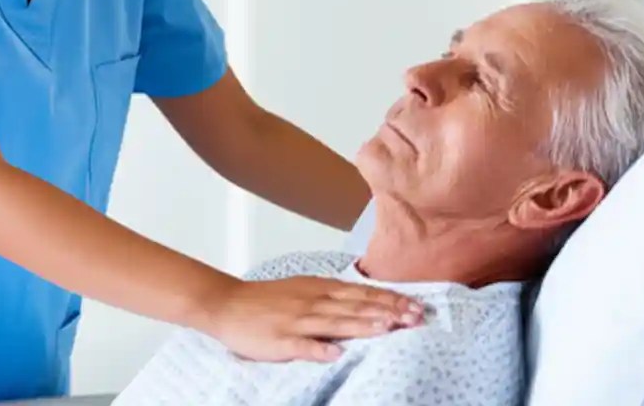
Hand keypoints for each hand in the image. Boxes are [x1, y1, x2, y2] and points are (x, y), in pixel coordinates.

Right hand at [196, 276, 424, 362]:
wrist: (227, 303)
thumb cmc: (266, 300)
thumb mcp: (303, 289)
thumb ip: (333, 297)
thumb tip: (366, 303)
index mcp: (319, 289)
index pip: (362, 293)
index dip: (390, 299)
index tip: (416, 305)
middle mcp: (312, 302)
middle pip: (356, 306)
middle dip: (388, 311)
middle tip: (415, 317)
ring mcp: (296, 320)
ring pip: (335, 322)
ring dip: (362, 325)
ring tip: (388, 328)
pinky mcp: (280, 340)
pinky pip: (302, 345)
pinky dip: (319, 348)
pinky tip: (337, 353)